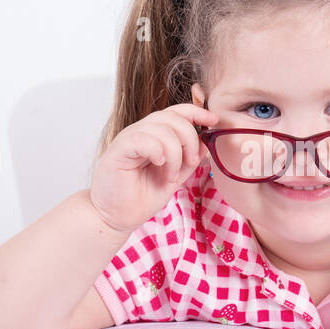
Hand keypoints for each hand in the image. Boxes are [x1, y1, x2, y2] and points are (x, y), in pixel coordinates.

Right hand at [89, 103, 217, 232]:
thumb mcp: (174, 176)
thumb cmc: (140, 198)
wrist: (115, 217)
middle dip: (190, 139)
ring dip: (175, 153)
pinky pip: (143, 138)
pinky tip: (159, 166)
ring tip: (170, 175)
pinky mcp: (118, 150)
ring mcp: (128, 139)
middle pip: (173, 117)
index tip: (214, 121)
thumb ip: (189, 160)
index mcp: (153, 135)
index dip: (197, 112)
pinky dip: (158, 152)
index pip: (176, 111)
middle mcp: (140, 132)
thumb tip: (207, 142)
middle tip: (192, 162)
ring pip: (161, 128)